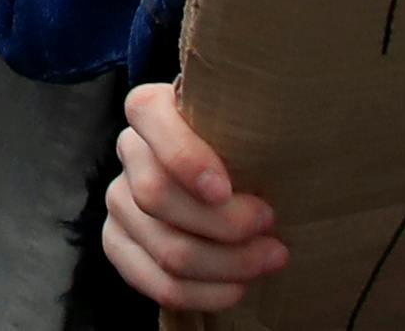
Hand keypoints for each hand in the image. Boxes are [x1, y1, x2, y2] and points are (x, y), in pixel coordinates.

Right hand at [102, 79, 285, 311]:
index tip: (224, 190)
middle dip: (224, 223)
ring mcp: (119, 200)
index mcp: (152, 109)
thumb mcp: (251, 130)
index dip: (183, 157)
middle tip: (270, 225)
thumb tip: (285, 153)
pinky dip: (204, 294)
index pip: (146, 115)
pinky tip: (238, 287)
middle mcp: (129, 151)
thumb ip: (253, 131)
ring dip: (228, 264)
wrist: (237, 184)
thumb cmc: (249, 151)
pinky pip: (156, 283)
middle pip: (156, 195)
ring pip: (166, 248)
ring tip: (268, 258)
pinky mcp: (119, 243)